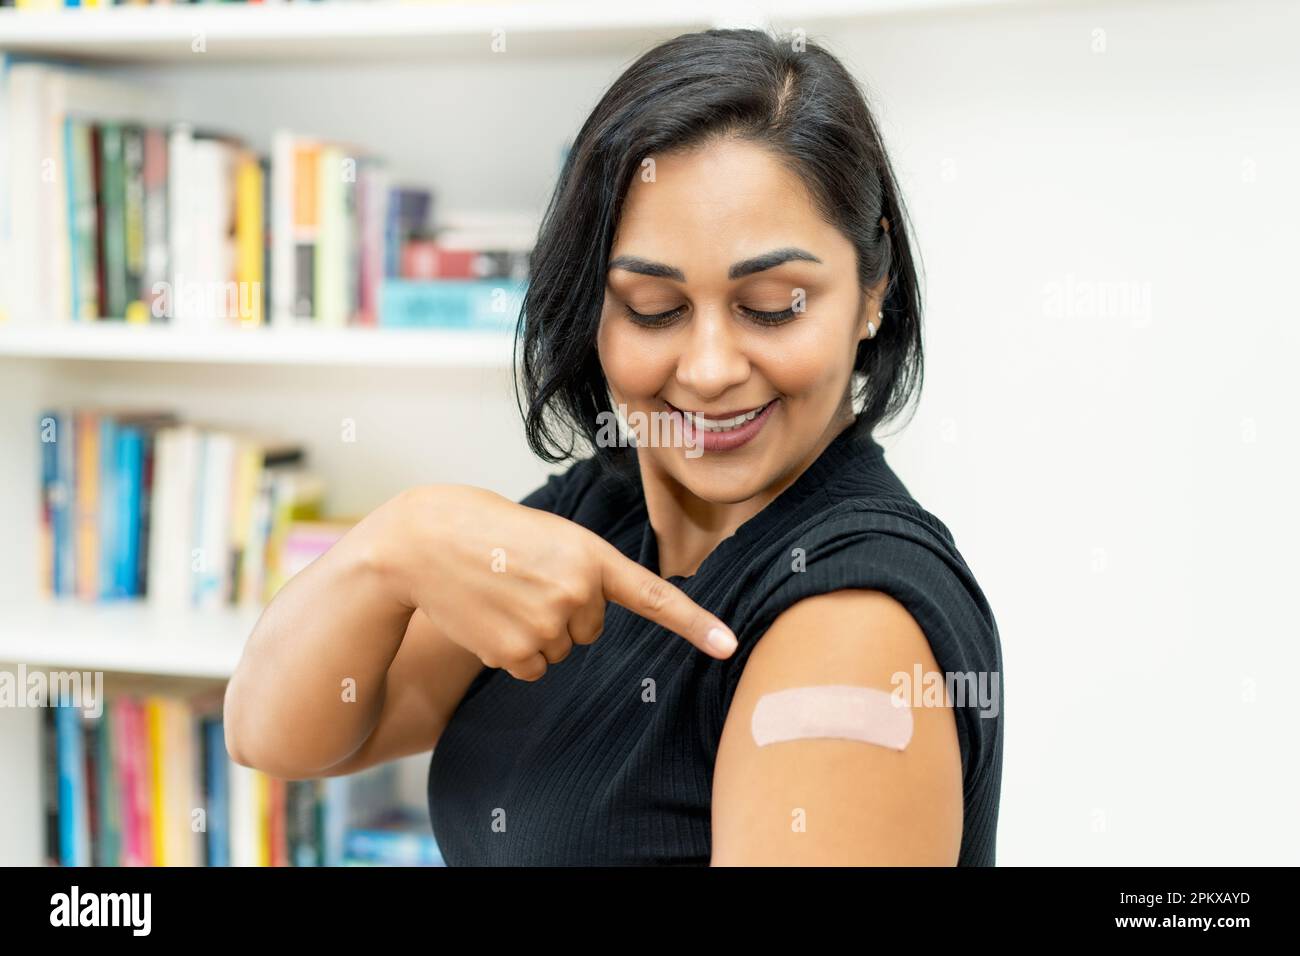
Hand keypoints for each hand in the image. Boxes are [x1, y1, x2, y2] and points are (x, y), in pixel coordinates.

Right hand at [371, 484, 738, 680]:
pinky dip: (513, 652)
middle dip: (563, 611)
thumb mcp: (548, 536)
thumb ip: (581, 572)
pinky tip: (489, 617)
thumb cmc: (486, 530)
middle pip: (591, 630)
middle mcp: (577, 593)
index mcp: (590, 555)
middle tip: (523, 578)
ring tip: (500, 592)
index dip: (695, 624)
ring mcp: (547, 625)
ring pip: (560, 651)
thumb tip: (586, 623)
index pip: (653, 596)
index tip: (730, 645)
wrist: (422, 540)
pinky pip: (533, 669)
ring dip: (535, 631)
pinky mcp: (515, 653)